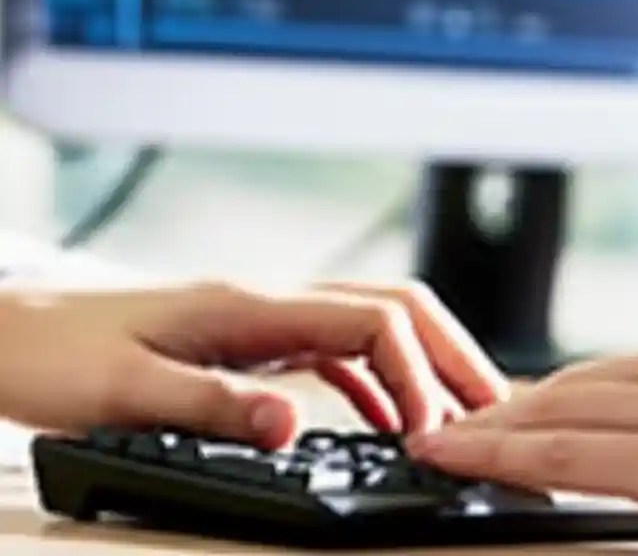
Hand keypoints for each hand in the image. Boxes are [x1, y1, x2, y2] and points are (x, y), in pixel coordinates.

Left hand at [0, 280, 506, 448]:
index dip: (419, 373)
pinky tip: (387, 417)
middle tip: (491, 408)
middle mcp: (268, 304)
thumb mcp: (124, 393)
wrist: (4, 336)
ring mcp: (263, 320)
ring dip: (426, 366)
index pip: (372, 321)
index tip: (431, 430)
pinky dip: (381, 382)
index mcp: (249, 306)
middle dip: (452, 355)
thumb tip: (295, 427)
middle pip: (395, 309)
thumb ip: (214, 406)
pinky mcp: (251, 343)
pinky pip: (339, 353)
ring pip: (375, 328)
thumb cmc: (50, 355)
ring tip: (459, 414)